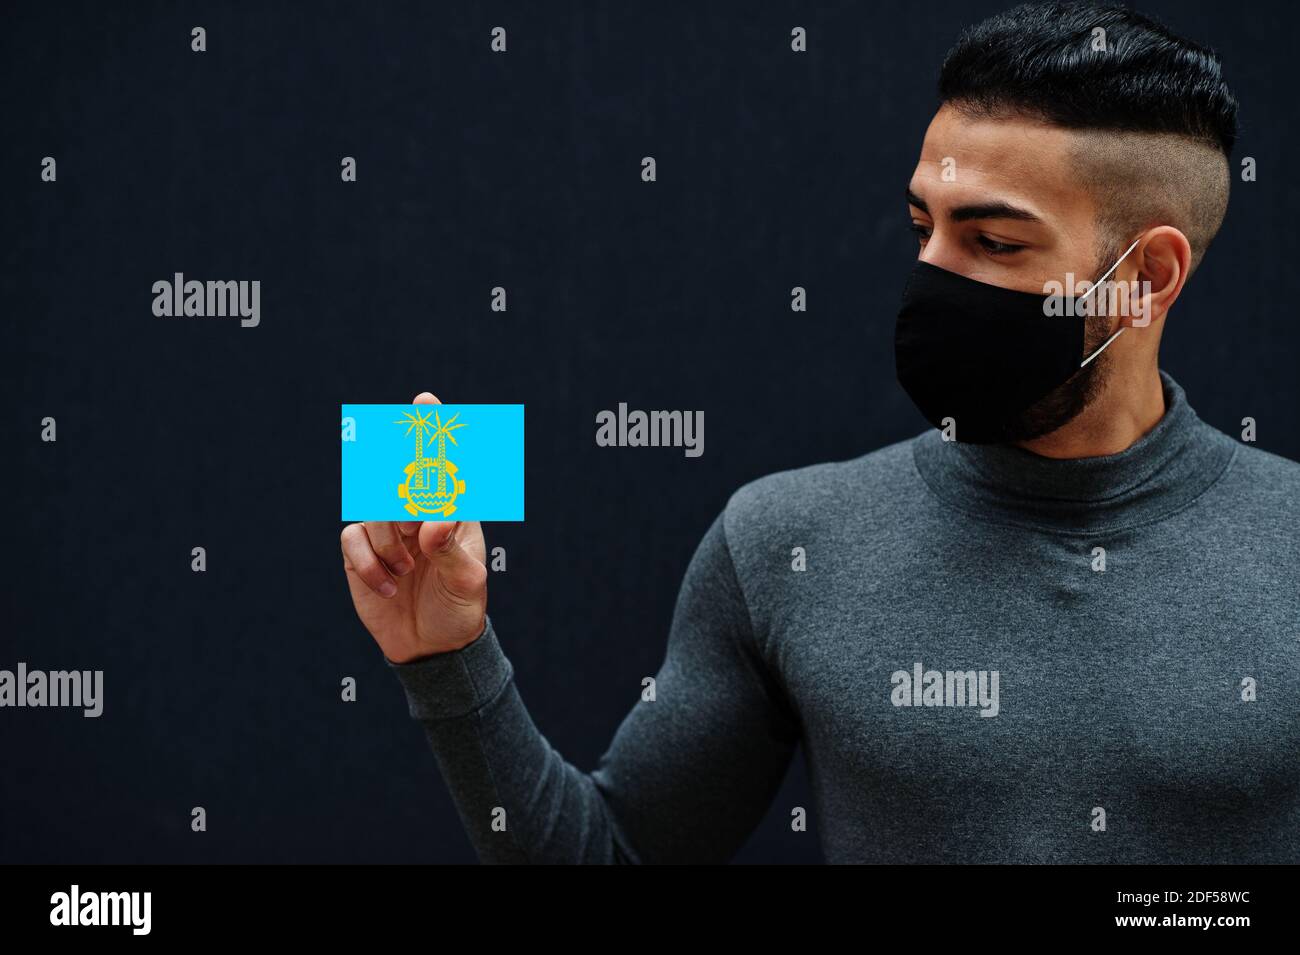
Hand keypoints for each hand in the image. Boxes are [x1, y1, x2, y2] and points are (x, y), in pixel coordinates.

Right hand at [341, 391, 488, 661]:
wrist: (430, 647)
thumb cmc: (458, 609)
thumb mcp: (466, 582)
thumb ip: (450, 549)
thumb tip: (432, 522)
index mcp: (453, 511)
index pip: (443, 465)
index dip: (432, 431)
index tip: (425, 400)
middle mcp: (418, 512)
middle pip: (399, 481)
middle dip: (404, 506)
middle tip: (417, 536)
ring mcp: (387, 529)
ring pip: (373, 510)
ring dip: (388, 545)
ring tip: (406, 574)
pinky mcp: (361, 550)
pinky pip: (351, 538)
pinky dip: (369, 565)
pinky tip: (389, 588)